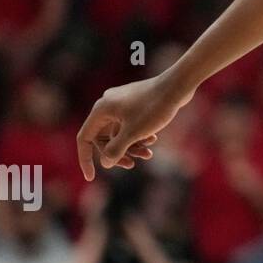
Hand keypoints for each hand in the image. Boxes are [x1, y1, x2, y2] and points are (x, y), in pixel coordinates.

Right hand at [76, 74, 192, 180]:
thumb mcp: (133, 133)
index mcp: (101, 110)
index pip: (84, 139)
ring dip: (131, 146)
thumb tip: (105, 163)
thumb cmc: (154, 108)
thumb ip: (115, 150)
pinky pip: (129, 125)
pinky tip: (152, 140)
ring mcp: (121, 103)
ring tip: (148, 154)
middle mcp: (108, 104)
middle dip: (117, 153)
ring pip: (119, 132)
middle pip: (103, 138)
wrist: (178, 85)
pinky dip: (138, 135)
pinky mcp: (135, 103)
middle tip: (131, 165)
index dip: (85, 159)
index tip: (91, 178)